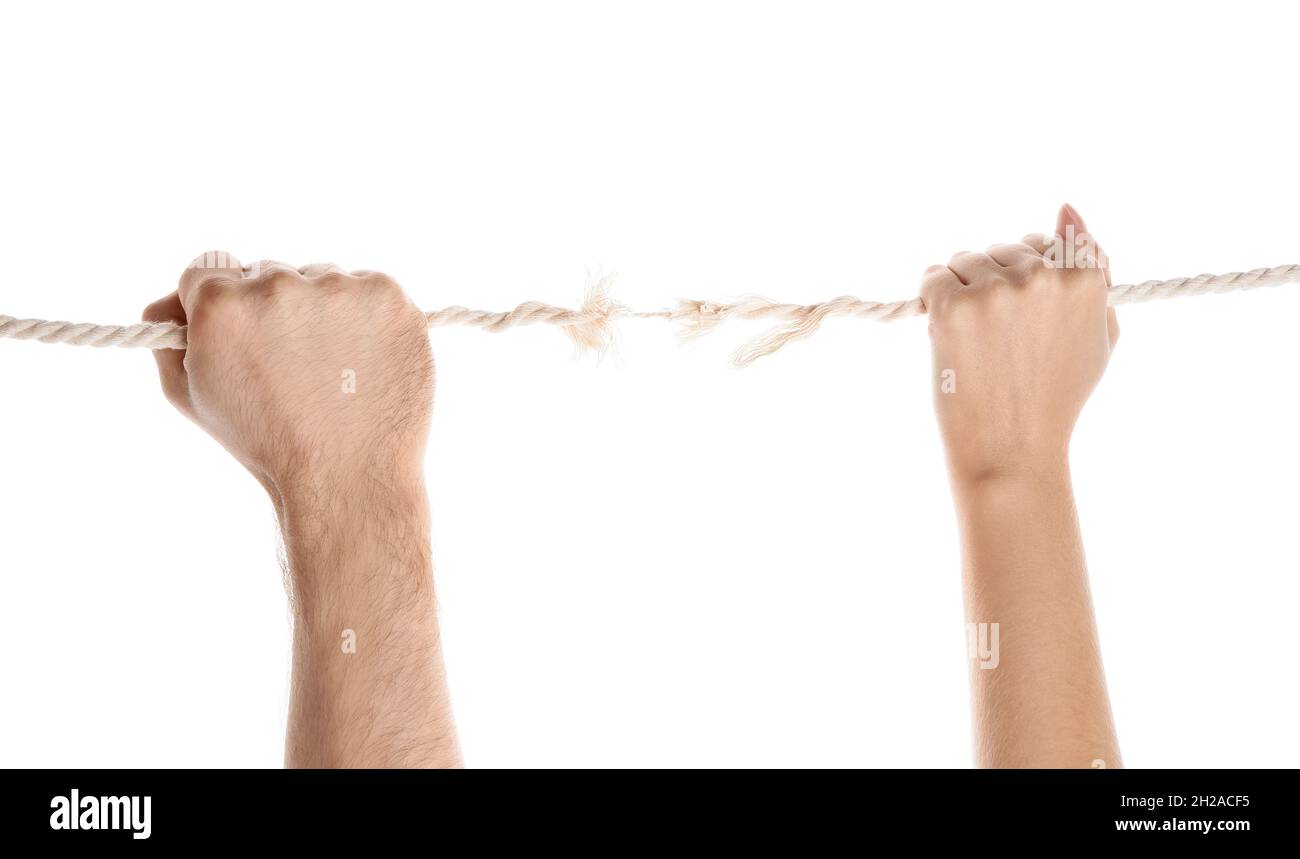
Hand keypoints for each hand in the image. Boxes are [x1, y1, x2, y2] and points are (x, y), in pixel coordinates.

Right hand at [143, 255, 433, 506]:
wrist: (348, 477)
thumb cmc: (268, 444)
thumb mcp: (196, 398)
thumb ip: (170, 341)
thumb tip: (166, 301)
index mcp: (222, 304)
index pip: (208, 271)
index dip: (220, 305)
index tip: (240, 331)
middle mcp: (278, 284)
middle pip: (267, 274)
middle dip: (271, 310)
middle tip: (291, 364)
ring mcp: (338, 286)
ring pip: (320, 279)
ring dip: (322, 309)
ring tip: (332, 370)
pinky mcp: (386, 295)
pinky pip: (368, 288)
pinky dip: (367, 316)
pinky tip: (363, 359)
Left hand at [920, 205, 1119, 485]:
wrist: (1011, 449)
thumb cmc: (1056, 397)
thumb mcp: (1099, 336)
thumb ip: (1094, 271)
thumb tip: (1068, 211)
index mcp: (1083, 279)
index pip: (1057, 237)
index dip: (1038, 271)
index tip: (1032, 310)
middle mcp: (1041, 276)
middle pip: (1006, 248)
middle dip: (999, 281)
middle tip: (1003, 338)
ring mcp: (995, 290)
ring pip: (967, 259)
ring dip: (964, 289)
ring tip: (978, 340)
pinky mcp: (953, 307)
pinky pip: (933, 276)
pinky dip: (934, 298)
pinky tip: (948, 332)